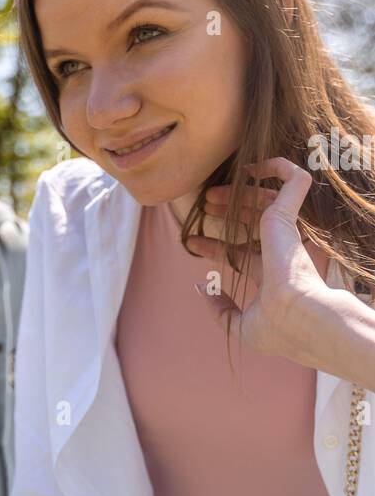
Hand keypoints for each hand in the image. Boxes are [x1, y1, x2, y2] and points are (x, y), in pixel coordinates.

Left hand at [186, 158, 342, 366]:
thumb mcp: (240, 327)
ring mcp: (287, 232)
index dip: (216, 247)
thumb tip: (202, 289)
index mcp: (274, 276)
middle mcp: (283, 251)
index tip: (194, 243)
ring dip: (238, 193)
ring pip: (265, 200)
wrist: (301, 318)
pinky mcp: (289, 215)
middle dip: (227, 214)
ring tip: (209, 195)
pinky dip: (278, 167)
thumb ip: (220, 310)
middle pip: (254, 223)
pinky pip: (293, 179)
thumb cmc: (278, 328)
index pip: (241, 254)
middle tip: (204, 207)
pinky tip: (254, 166)